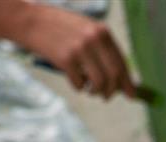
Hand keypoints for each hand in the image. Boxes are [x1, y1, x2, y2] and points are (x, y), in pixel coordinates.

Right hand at [19, 3, 137, 97]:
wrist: (32, 21)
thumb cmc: (60, 29)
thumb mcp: (85, 30)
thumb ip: (101, 49)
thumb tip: (118, 78)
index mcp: (101, 31)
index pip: (121, 62)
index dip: (128, 82)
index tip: (132, 95)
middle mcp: (93, 39)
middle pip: (114, 75)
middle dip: (112, 91)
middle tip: (106, 96)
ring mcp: (80, 49)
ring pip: (99, 84)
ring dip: (95, 92)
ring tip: (89, 88)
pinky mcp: (66, 60)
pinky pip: (80, 85)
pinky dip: (79, 87)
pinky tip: (73, 78)